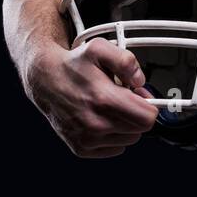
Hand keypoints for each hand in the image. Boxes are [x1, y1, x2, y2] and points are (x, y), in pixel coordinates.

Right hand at [23, 38, 157, 157]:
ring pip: (129, 140)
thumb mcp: (101, 48)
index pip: (148, 118)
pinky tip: (101, 118)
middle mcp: (94, 124)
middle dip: (138, 113)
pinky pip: (115, 148)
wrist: (46, 80)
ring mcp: (87, 140)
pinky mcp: (81, 148)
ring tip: (110, 107)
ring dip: (126, 124)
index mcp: (103, 99)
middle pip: (141, 129)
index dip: (150, 105)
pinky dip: (113, 135)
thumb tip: (140, 81)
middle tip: (124, 98)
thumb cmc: (74, 65)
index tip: (141, 96)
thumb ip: (126, 61)